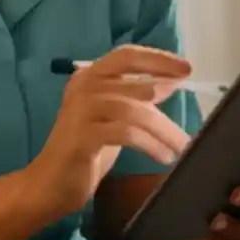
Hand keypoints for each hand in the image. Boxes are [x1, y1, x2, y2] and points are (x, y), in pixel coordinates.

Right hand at [24, 45, 192, 217]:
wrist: (51, 183)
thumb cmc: (86, 150)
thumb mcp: (116, 118)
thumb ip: (137, 99)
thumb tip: (171, 81)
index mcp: (89, 77)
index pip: (126, 56)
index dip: (157, 59)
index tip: (185, 68)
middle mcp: (83, 86)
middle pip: (134, 84)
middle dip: (168, 106)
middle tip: (188, 117)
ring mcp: (80, 110)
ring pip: (133, 110)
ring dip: (163, 129)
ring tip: (181, 147)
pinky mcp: (82, 136)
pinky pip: (125, 133)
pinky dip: (149, 144)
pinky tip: (163, 156)